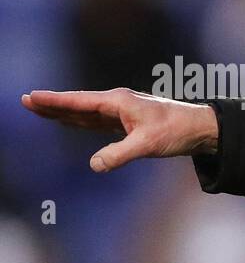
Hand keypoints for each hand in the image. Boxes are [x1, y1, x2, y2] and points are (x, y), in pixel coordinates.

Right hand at [21, 88, 218, 172]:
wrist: (201, 128)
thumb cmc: (176, 131)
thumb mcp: (147, 145)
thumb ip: (119, 155)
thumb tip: (94, 165)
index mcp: (118, 102)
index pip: (79, 102)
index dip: (55, 102)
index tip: (32, 97)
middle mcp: (118, 103)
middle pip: (78, 105)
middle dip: (52, 104)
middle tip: (26, 101)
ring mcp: (122, 112)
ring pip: (86, 113)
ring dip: (64, 112)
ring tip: (40, 110)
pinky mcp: (128, 122)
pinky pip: (98, 121)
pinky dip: (81, 121)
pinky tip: (70, 121)